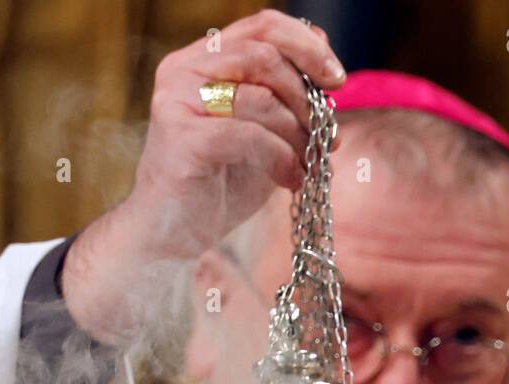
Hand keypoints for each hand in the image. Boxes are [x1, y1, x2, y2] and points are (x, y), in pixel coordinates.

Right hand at [62, 10, 344, 342]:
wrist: (172, 232)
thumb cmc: (219, 181)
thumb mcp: (262, 131)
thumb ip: (285, 94)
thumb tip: (326, 57)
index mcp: (203, 59)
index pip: (263, 26)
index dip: (308, 46)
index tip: (337, 81)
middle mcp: (183, 70)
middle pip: (266, 55)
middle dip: (307, 98)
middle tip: (326, 135)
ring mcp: (177, 101)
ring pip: (262, 98)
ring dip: (299, 135)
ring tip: (309, 165)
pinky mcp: (182, 138)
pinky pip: (250, 136)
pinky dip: (282, 159)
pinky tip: (292, 181)